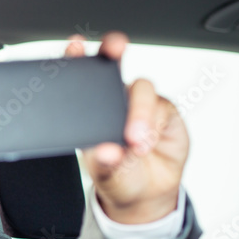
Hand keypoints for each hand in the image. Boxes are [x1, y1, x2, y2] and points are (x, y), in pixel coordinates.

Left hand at [68, 32, 188, 223]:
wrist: (147, 192)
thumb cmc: (118, 176)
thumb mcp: (104, 173)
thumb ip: (104, 162)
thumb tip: (108, 152)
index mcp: (89, 111)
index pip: (81, 80)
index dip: (77, 58)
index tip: (74, 45)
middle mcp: (114, 101)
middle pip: (113, 65)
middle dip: (113, 50)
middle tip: (115, 47)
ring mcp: (139, 104)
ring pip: (141, 89)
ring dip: (138, 113)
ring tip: (134, 143)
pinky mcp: (164, 111)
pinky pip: (161, 107)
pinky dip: (153, 124)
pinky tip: (146, 144)